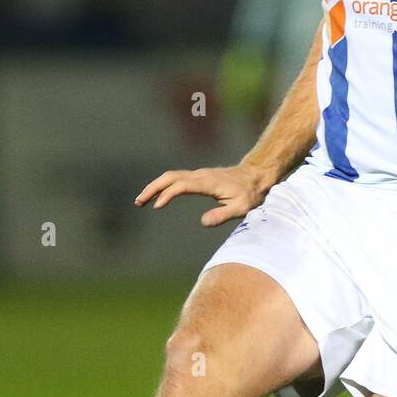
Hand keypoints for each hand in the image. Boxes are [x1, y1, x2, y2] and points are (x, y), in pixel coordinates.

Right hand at [135, 164, 266, 226]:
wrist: (257, 176)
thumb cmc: (250, 194)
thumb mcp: (241, 208)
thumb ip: (222, 215)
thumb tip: (202, 222)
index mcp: (208, 182)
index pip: (182, 185)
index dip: (168, 194)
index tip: (158, 206)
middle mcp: (200, 175)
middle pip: (170, 177)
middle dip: (152, 188)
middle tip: (139, 202)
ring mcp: (198, 175)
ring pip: (171, 176)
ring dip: (155, 186)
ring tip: (142, 200)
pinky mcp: (199, 177)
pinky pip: (176, 179)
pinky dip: (163, 185)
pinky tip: (158, 196)